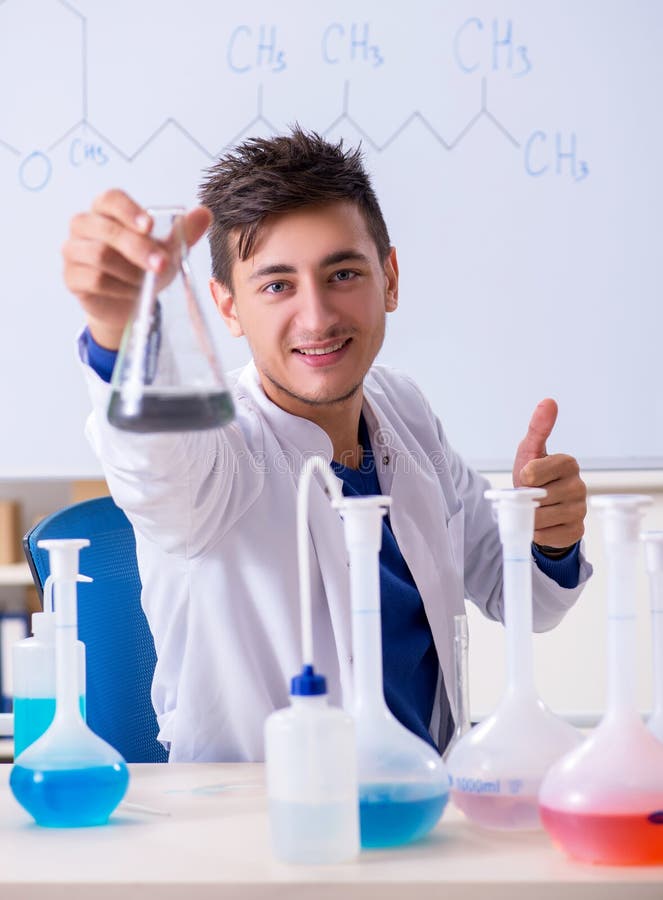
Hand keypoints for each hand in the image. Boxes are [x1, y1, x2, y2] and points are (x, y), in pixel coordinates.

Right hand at [62, 189, 211, 349]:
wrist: (130, 304)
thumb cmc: (145, 268)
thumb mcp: (169, 250)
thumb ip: (184, 232)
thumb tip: (204, 214)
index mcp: (106, 211)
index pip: (111, 199)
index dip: (128, 210)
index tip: (149, 226)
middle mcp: (84, 225)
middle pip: (107, 230)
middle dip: (138, 248)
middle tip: (162, 265)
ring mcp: (73, 250)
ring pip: (99, 256)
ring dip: (130, 272)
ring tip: (146, 283)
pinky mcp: (71, 277)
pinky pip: (93, 280)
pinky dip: (118, 288)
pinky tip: (131, 293)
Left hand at [512, 399, 586, 550]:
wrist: (537, 510)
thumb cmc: (533, 478)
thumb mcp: (529, 452)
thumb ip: (538, 429)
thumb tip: (548, 402)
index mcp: (568, 463)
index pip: (533, 473)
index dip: (523, 478)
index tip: (526, 477)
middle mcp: (579, 485)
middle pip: (536, 498)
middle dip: (525, 499)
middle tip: (529, 496)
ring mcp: (580, 510)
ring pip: (540, 518)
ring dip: (529, 517)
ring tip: (533, 510)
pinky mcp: (576, 531)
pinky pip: (546, 535)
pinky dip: (536, 532)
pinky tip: (541, 524)